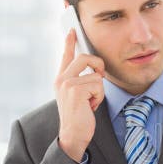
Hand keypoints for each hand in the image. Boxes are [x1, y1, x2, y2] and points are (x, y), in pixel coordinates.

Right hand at [55, 29, 105, 161]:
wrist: (73, 135)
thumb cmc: (80, 116)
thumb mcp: (79, 96)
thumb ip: (81, 81)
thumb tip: (95, 69)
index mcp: (61, 79)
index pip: (66, 55)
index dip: (69, 41)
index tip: (72, 29)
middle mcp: (62, 79)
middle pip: (85, 57)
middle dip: (99, 66)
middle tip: (100, 76)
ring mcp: (67, 83)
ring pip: (96, 74)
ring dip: (99, 90)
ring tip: (91, 102)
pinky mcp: (75, 90)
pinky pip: (98, 84)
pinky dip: (99, 97)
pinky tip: (90, 107)